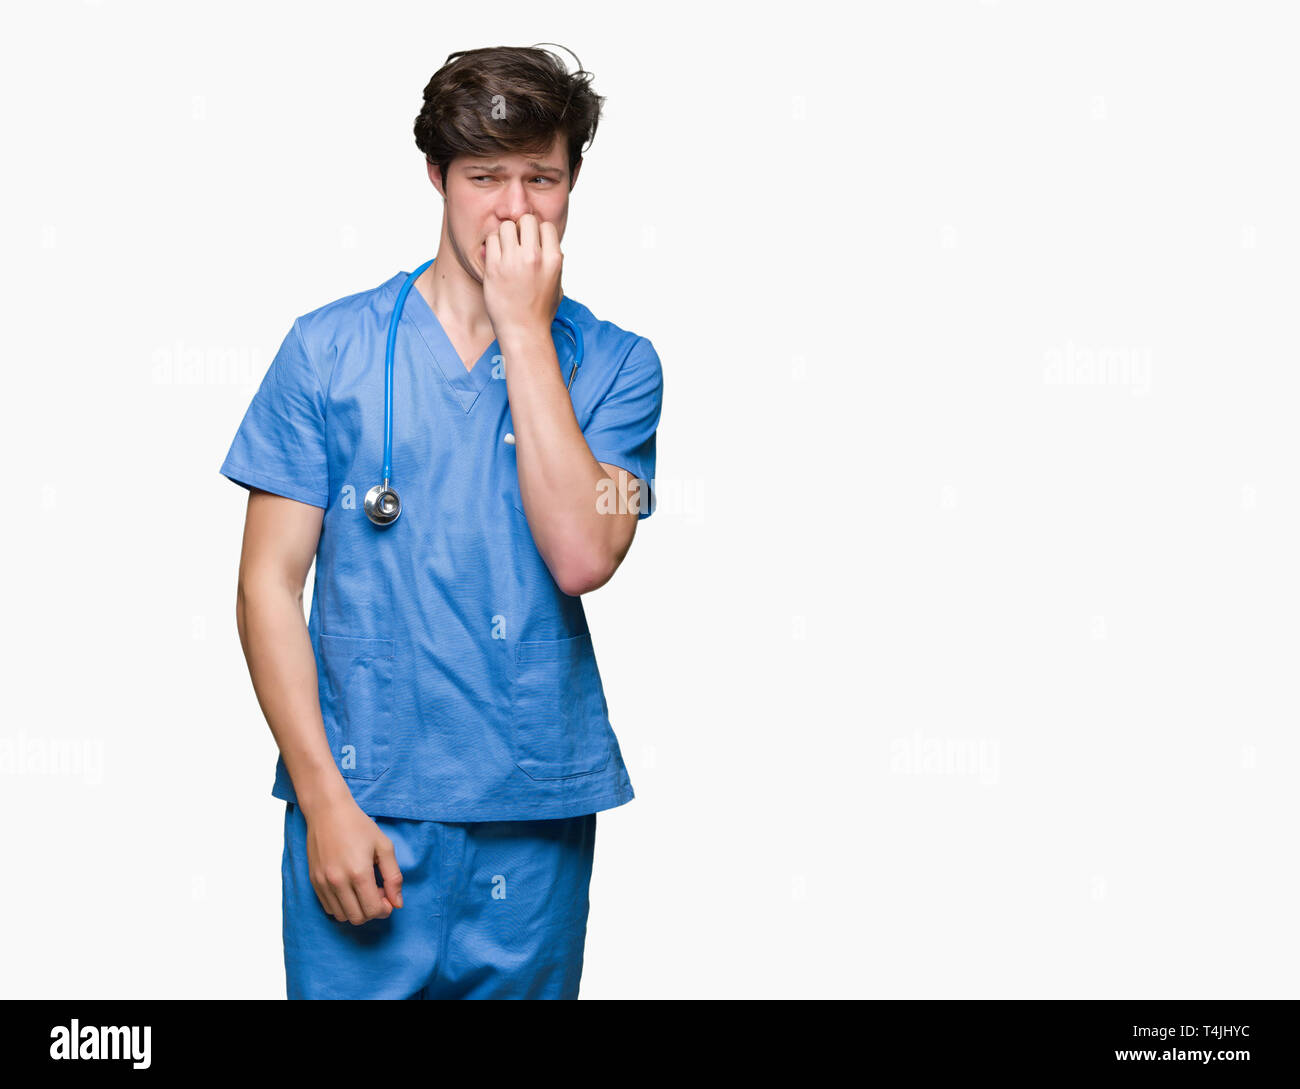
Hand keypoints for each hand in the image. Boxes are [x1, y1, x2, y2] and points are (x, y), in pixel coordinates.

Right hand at [303, 797, 403, 924]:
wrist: (327, 812)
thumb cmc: (358, 826)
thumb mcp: (384, 846)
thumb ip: (394, 877)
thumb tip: (397, 903)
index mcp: (359, 873)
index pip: (373, 910)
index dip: (385, 909)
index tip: (388, 897)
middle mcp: (338, 882)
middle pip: (357, 918)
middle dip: (372, 911)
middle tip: (377, 892)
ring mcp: (323, 883)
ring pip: (342, 916)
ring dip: (356, 910)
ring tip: (362, 890)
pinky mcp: (314, 881)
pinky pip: (329, 908)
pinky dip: (342, 906)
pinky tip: (349, 889)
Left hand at [483, 213, 562, 340]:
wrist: (523, 332)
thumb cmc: (540, 312)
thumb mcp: (558, 285)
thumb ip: (555, 263)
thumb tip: (550, 247)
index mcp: (554, 259)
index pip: (545, 225)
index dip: (538, 232)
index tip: (533, 243)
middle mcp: (534, 257)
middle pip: (526, 220)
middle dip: (521, 228)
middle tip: (517, 244)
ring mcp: (513, 261)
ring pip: (506, 227)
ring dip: (505, 235)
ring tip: (505, 250)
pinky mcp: (494, 267)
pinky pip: (492, 240)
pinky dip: (493, 245)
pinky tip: (496, 258)